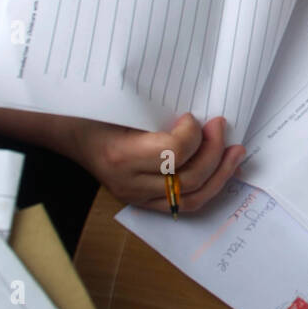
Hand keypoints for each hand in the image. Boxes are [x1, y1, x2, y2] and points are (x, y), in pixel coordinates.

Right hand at [68, 113, 244, 213]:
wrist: (71, 132)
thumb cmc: (99, 111)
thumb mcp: (126, 104)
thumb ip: (161, 112)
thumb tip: (203, 113)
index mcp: (122, 156)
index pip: (173, 153)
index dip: (192, 133)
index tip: (192, 116)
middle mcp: (130, 183)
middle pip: (187, 179)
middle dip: (214, 151)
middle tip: (222, 126)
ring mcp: (137, 197)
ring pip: (191, 198)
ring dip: (220, 174)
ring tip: (236, 152)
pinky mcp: (143, 203)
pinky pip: (184, 204)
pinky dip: (209, 188)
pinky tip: (224, 170)